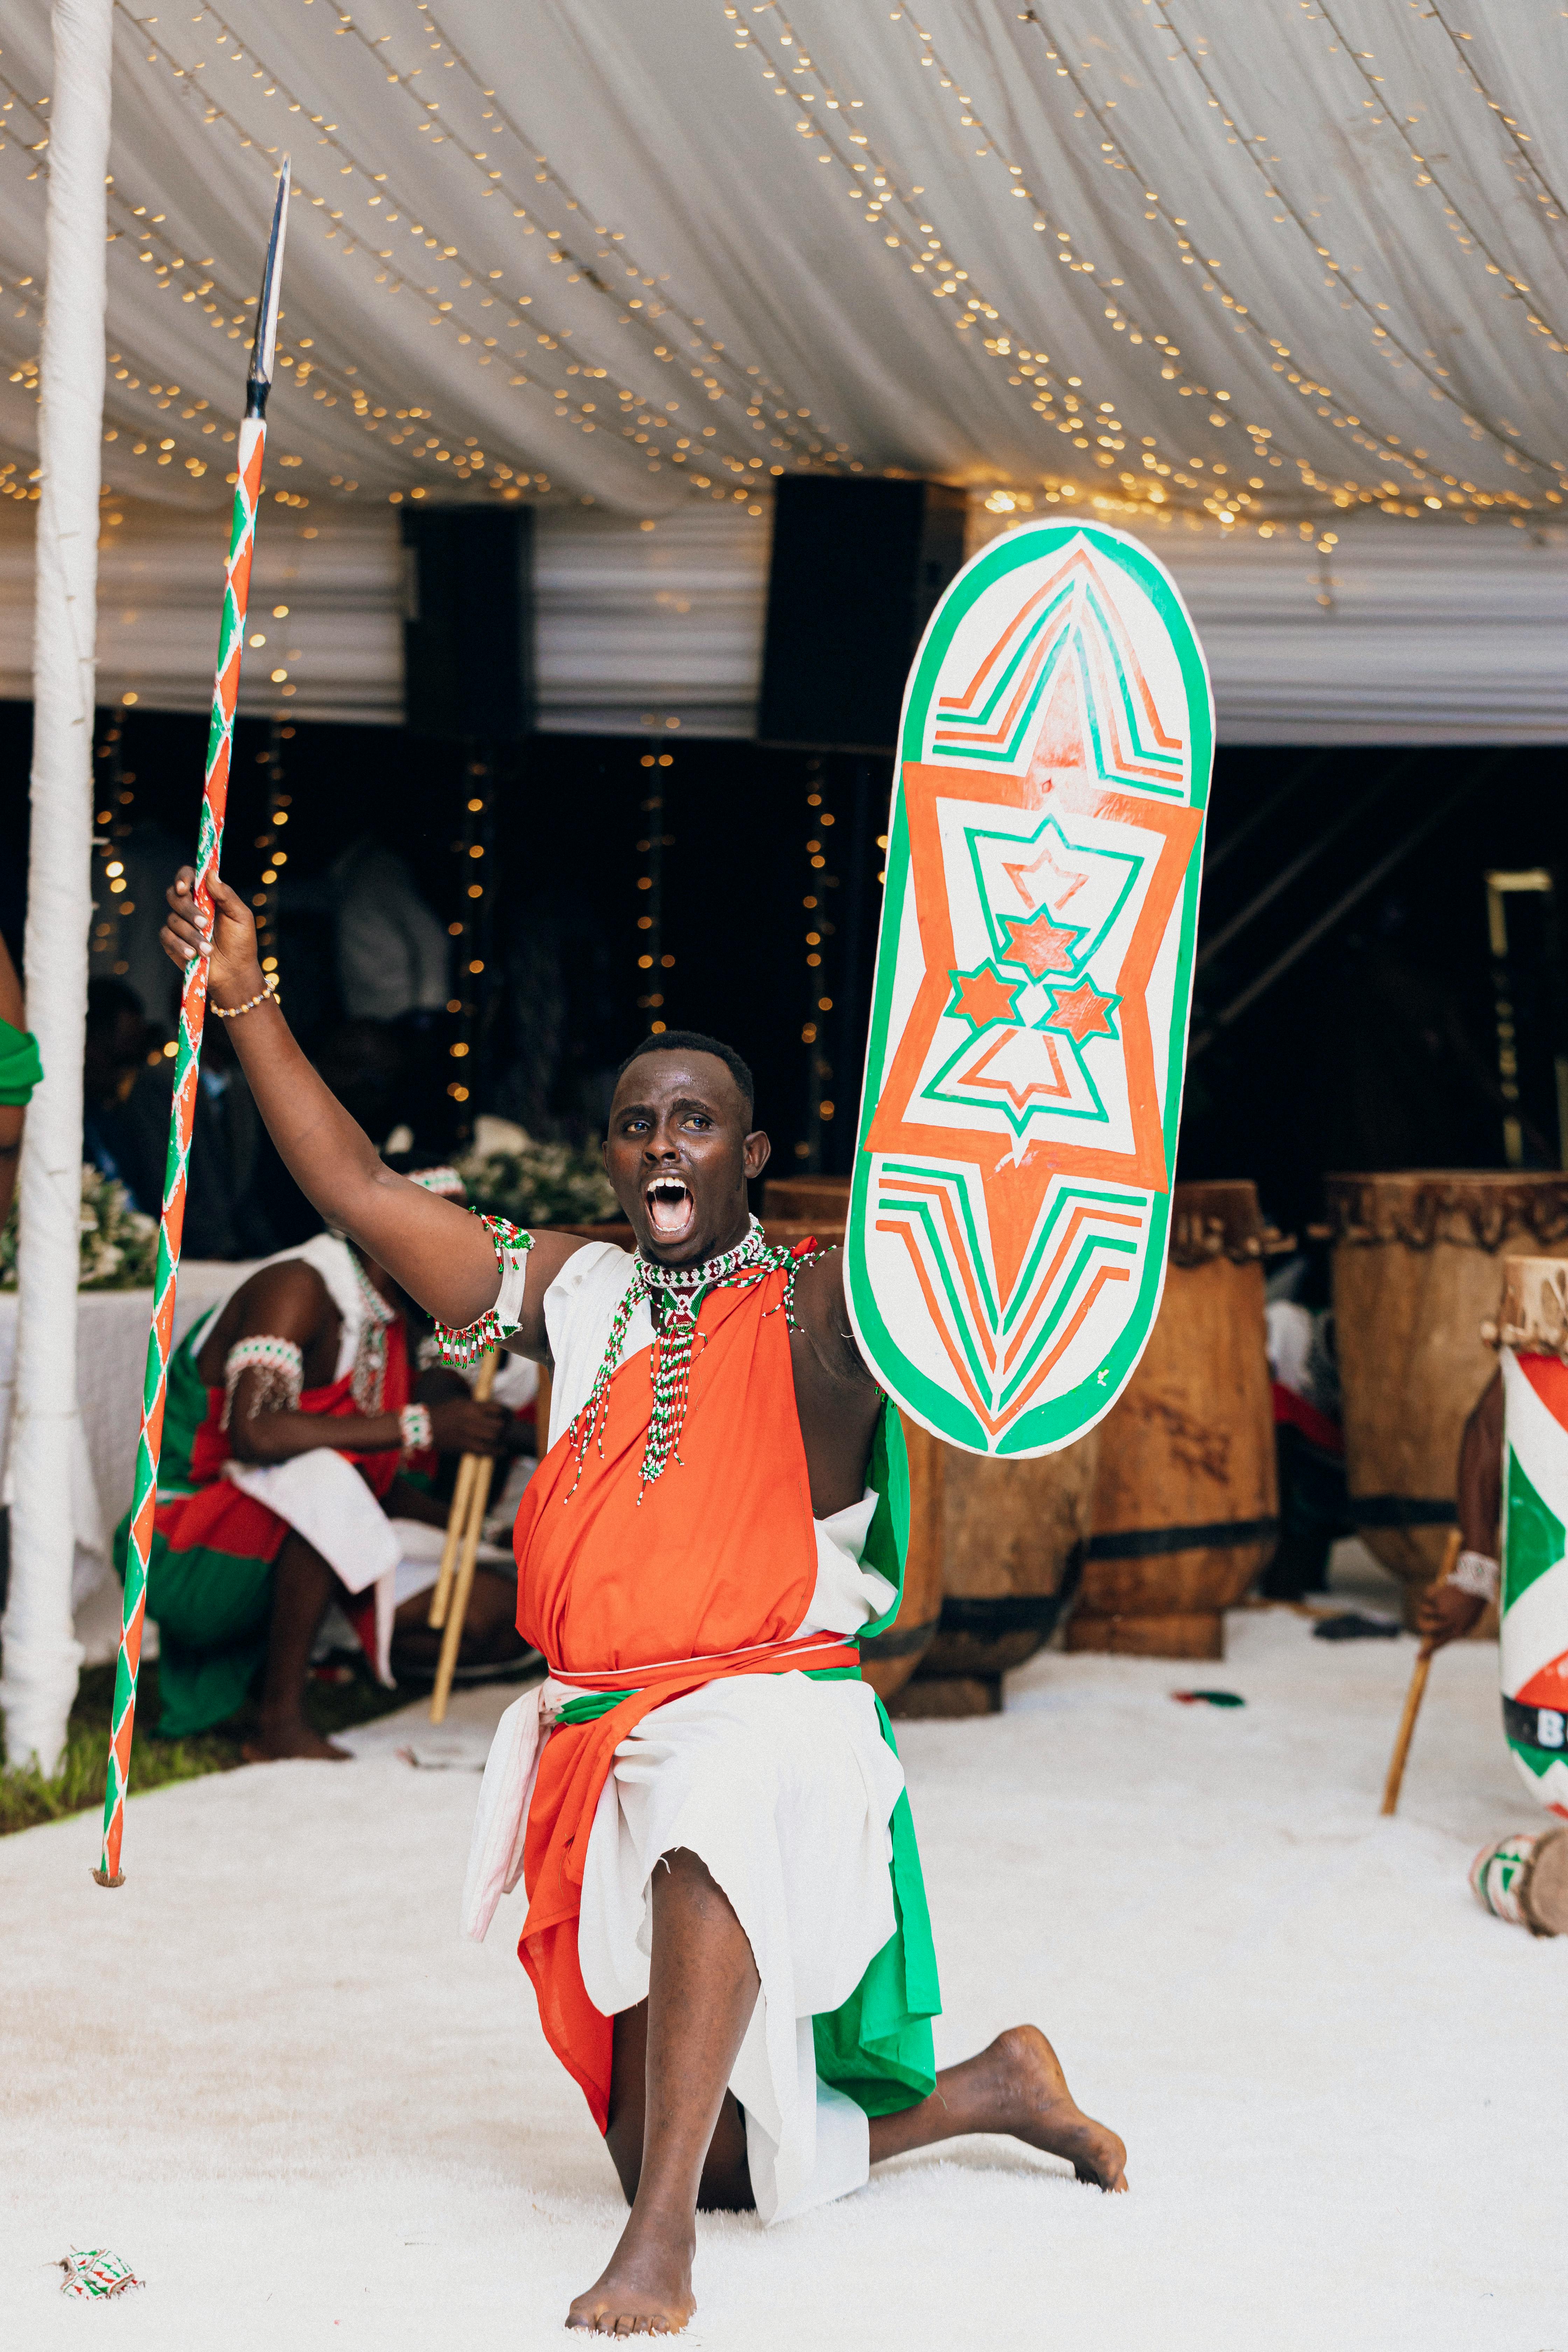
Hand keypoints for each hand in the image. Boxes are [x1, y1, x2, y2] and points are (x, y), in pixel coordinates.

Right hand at [160, 866, 262, 1011]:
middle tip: (204, 924)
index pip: (188, 877)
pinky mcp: (172, 942)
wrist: (235, 972)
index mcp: (206, 896)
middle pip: (174, 896)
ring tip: (208, 950)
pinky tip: (193, 955)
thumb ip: (226, 895)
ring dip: (191, 935)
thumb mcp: (240, 916)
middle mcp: (189, 907)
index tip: (186, 888)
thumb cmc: (241, 942)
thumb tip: (211, 873)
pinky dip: (180, 946)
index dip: (183, 878)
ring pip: (172, 919)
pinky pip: (167, 937)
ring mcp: (179, 924)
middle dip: (188, 909)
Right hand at [428, 1396, 511, 1458]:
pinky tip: (501, 1451)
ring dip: (502, 1439)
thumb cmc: (443, 1413)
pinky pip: (486, 1450)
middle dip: (506, 1427)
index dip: (507, 1413)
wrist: (425, 1426)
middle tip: (506, 1429)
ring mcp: (468, 1434)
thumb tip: (493, 1410)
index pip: (498, 1409)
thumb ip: (477, 1406)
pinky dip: (496, 1451)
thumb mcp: (460, 1403)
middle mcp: (472, 1419)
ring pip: (495, 1437)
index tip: (509, 1416)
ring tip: (502, 1440)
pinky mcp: (464, 1446)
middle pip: (499, 1425)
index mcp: (471, 1407)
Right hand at [1415, 1579, 1485, 1651]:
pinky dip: (1432, 1592)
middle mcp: (1449, 1621)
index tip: (1418, 1657)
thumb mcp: (1467, 1623)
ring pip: (1424, 1609)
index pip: (1439, 1643)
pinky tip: (1443, 1590)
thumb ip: (1452, 1631)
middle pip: (1426, 1628)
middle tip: (1423, 1619)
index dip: (1428, 1651)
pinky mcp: (1439, 1596)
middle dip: (1422, 1623)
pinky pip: (1427, 1594)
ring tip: (1441, 1600)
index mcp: (1458, 1630)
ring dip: (1429, 1605)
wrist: (1478, 1588)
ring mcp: (1443, 1608)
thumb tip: (1434, 1638)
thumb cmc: (1473, 1607)